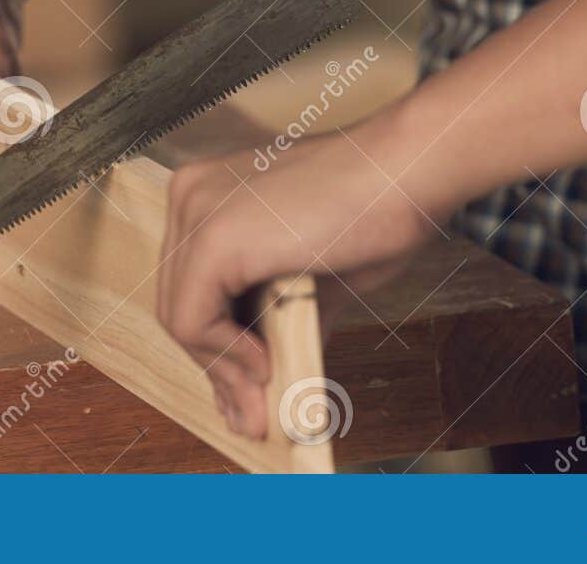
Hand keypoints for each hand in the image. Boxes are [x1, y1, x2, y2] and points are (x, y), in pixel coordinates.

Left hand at [157, 125, 440, 437]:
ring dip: (223, 370)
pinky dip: (226, 355)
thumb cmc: (373, 210)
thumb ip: (274, 319)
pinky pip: (193, 320)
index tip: (244, 390)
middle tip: (249, 413)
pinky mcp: (214, 241)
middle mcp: (190, 194)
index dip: (215, 345)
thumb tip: (266, 378)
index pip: (190, 284)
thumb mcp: (309, 276)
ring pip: (180, 316)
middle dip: (216, 365)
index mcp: (208, 192)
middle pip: (179, 301)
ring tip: (260, 404)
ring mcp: (197, 212)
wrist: (407, 173)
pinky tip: (265, 366)